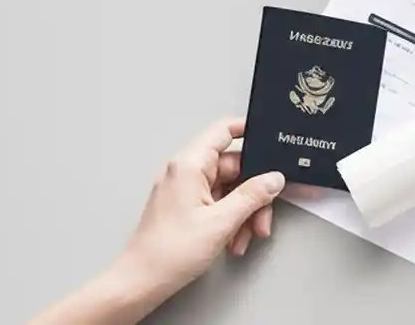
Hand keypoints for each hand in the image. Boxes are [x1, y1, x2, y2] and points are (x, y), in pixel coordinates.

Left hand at [120, 118, 284, 296]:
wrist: (140, 282)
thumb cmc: (168, 253)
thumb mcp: (221, 222)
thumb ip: (252, 196)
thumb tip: (273, 179)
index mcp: (188, 165)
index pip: (224, 130)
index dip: (249, 130)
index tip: (271, 140)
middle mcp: (184, 172)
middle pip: (234, 167)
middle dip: (253, 192)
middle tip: (264, 212)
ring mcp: (184, 190)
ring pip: (229, 188)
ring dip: (244, 212)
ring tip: (247, 235)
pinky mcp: (185, 206)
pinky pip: (218, 203)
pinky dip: (231, 219)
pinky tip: (234, 239)